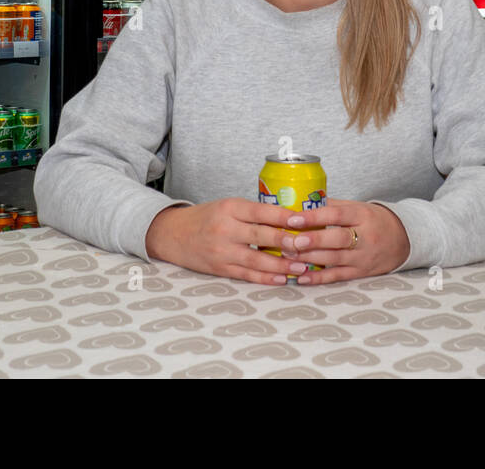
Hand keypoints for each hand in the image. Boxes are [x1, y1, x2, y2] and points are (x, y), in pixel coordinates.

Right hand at [144, 198, 307, 285]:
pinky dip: (266, 277)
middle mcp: (225, 228)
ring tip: (302, 267)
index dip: (285, 217)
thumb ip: (253, 213)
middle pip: (262, 236)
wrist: (173, 234)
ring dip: (282, 265)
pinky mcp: (219, 268)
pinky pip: (247, 274)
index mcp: (230, 207)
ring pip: (257, 259)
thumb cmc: (207, 217)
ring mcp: (221, 250)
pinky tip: (282, 278)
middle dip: (288, 242)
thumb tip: (291, 219)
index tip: (305, 221)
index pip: (262, 211)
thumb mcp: (228, 206)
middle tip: (310, 246)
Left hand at [280, 200, 410, 284]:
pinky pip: (338, 276)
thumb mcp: (358, 208)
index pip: (337, 215)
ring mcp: (364, 257)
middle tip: (291, 241)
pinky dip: (319, 278)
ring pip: (335, 258)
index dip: (314, 217)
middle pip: (337, 238)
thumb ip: (333, 206)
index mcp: (362, 215)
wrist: (404, 240)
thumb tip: (302, 203)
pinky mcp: (361, 272)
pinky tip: (302, 277)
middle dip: (313, 240)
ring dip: (310, 258)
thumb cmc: (374, 220)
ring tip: (289, 256)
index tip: (293, 218)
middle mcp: (365, 236)